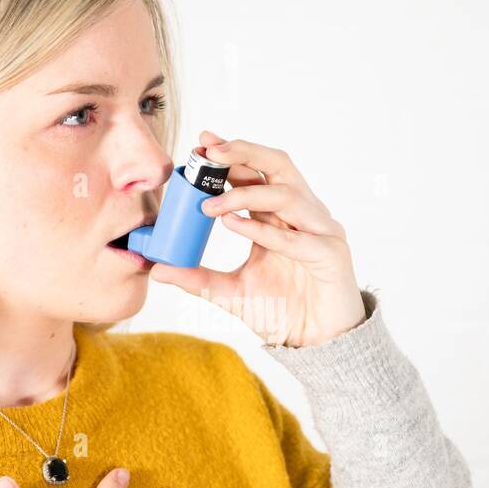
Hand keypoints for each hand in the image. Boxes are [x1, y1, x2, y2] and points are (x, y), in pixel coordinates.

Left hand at [148, 130, 367, 347]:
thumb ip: (198, 278)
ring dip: (246, 194)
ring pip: (286, 194)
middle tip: (209, 152)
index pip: (257, 172)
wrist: (316, 343)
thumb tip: (157, 270)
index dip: (232, 154)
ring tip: (210, 205)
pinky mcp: (331, 254)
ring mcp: (320, 230)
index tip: (201, 144)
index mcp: (279, 216)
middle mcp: (301, 214)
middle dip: (244, 153)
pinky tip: (233, 225)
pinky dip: (262, 231)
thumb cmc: (282, 312)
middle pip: (278, 165)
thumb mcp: (230, 292)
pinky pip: (295, 238)